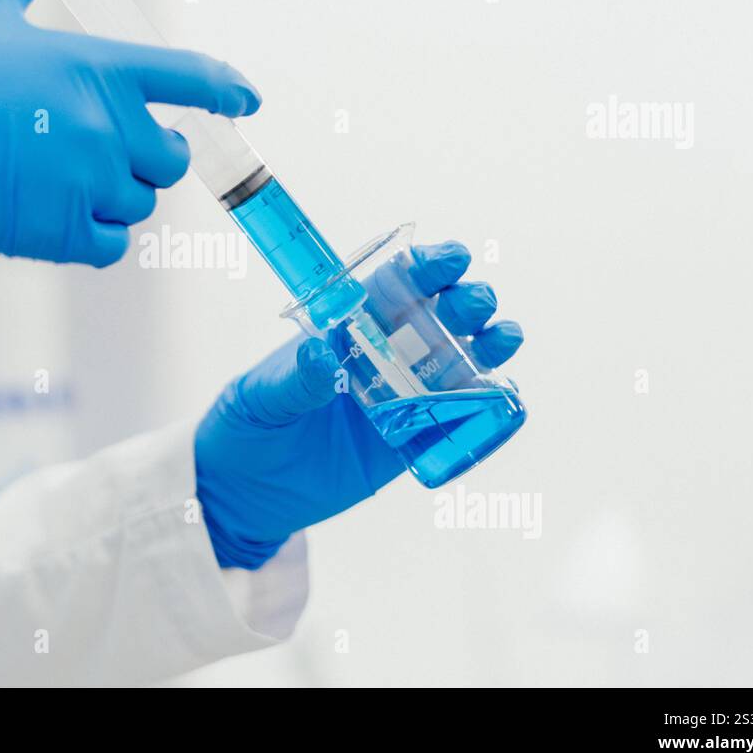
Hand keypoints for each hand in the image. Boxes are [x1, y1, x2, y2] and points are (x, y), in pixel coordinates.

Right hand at [0, 0, 259, 265]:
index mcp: (96, 66)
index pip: (192, 77)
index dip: (227, 89)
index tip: (248, 101)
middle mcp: (107, 126)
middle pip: (170, 156)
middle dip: (147, 154)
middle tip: (101, 148)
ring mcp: (88, 184)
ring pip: (140, 203)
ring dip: (114, 195)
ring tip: (56, 178)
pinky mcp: (61, 235)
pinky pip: (112, 245)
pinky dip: (95, 235)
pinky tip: (54, 214)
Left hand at [194, 241, 524, 568]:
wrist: (246, 493)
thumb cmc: (246, 427)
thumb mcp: (263, 399)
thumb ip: (295, 380)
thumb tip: (322, 354)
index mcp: (348, 325)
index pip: (395, 283)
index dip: (428, 265)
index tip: (450, 259)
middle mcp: (384, 351)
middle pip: (440, 312)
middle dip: (466, 300)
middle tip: (472, 305)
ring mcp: (404, 393)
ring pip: (463, 356)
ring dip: (491, 341)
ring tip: (501, 339)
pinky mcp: (414, 439)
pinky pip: (463, 416)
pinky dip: (492, 401)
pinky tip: (506, 394)